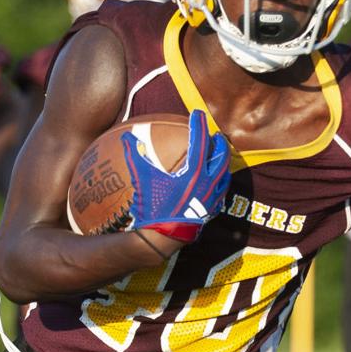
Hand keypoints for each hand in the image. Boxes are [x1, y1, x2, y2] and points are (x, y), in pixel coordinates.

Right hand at [124, 109, 230, 242]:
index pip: (200, 140)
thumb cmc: (153, 208)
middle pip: (221, 156)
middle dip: (219, 143)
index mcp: (194, 172)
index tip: (198, 113)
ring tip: (218, 155)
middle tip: (216, 134)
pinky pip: (222, 190)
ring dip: (222, 161)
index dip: (199, 124)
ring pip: (224, 173)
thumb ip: (135, 155)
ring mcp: (212, 197)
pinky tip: (215, 180)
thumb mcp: (142, 179)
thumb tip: (126, 135)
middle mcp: (208, 182)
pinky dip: (220, 180)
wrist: (164, 237)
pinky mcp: (212, 210)